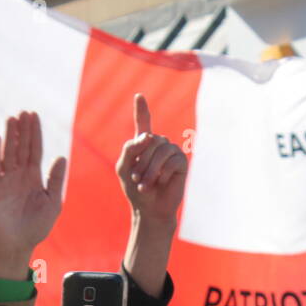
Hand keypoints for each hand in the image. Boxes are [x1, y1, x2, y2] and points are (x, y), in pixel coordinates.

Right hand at [0, 111, 66, 280]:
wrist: (16, 246)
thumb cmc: (36, 228)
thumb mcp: (52, 203)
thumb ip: (56, 180)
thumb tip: (61, 157)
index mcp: (34, 178)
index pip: (35, 150)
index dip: (35, 134)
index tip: (34, 116)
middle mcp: (19, 176)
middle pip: (21, 148)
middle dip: (23, 130)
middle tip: (24, 112)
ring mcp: (5, 181)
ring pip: (8, 153)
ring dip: (10, 137)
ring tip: (12, 119)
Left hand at [117, 95, 187, 224]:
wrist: (150, 210)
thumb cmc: (135, 189)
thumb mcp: (124, 169)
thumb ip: (129, 150)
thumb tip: (148, 137)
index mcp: (143, 144)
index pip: (143, 123)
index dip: (142, 109)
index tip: (139, 96)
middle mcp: (159, 145)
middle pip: (150, 140)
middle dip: (141, 161)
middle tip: (137, 179)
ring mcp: (171, 152)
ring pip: (161, 149)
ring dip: (150, 169)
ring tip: (145, 185)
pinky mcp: (181, 163)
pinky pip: (172, 160)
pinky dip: (162, 173)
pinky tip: (160, 183)